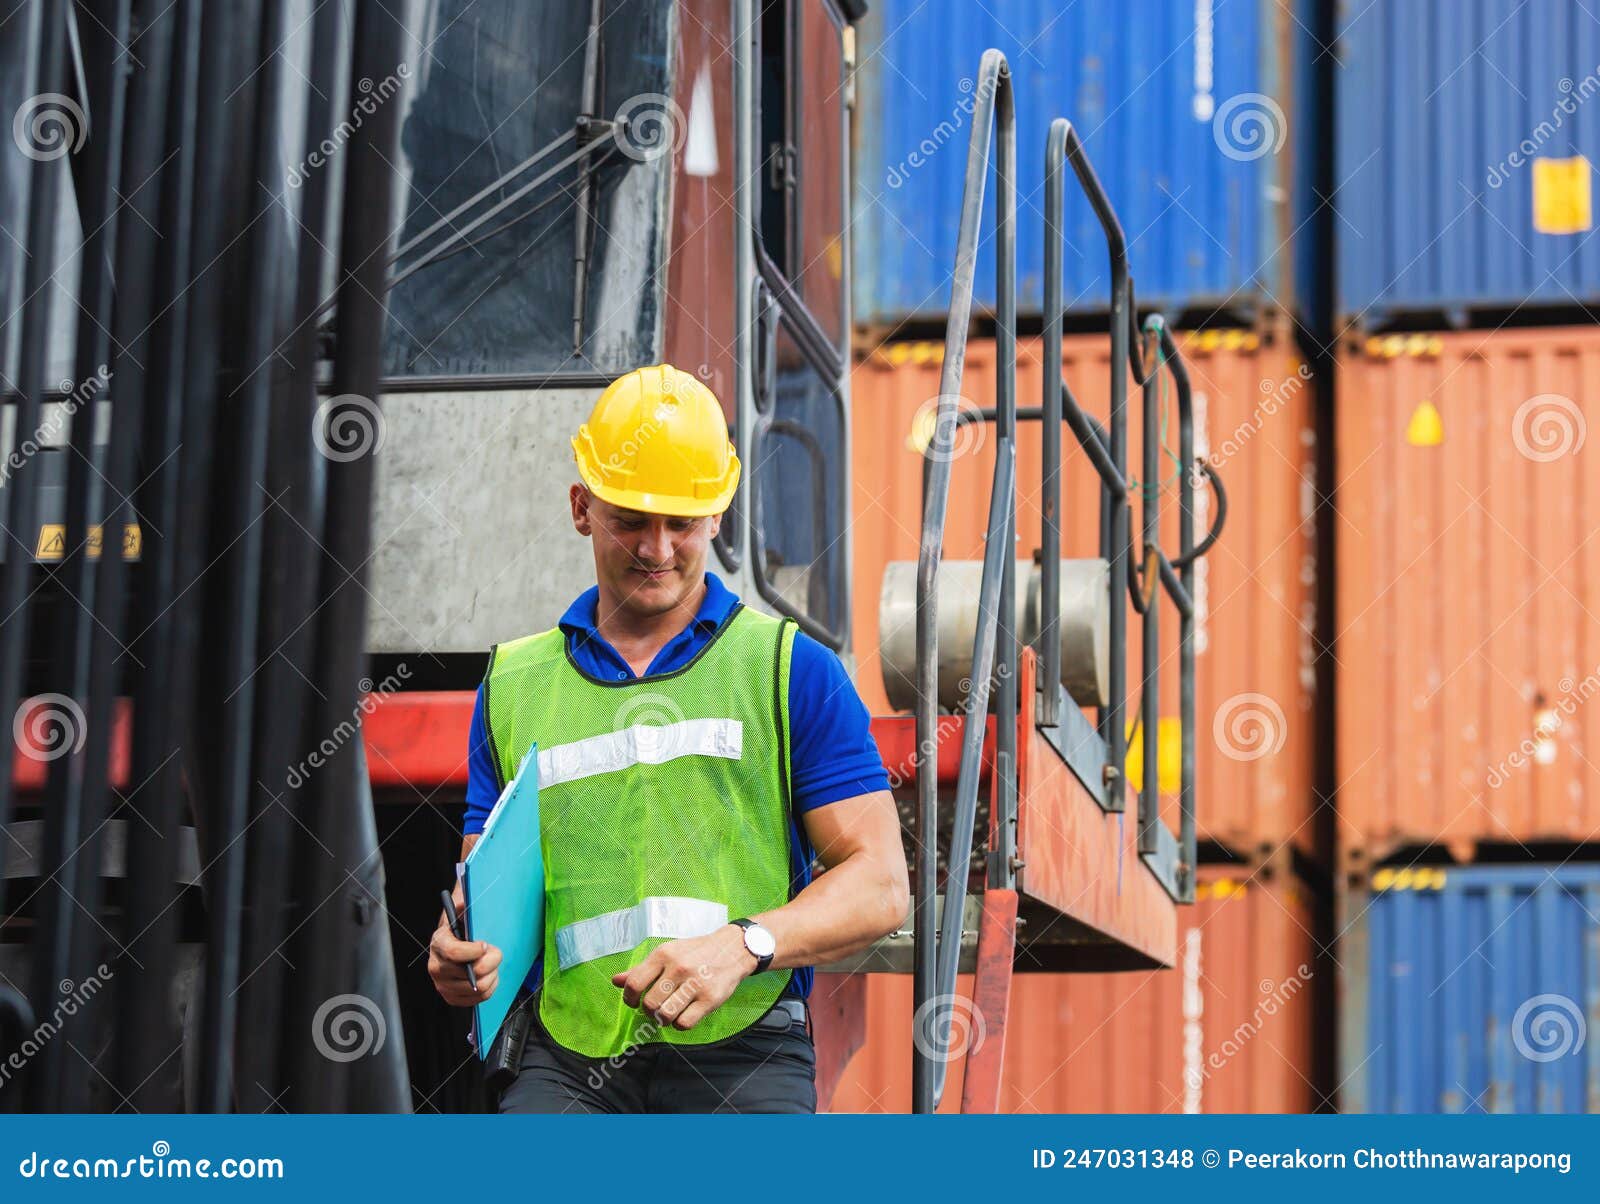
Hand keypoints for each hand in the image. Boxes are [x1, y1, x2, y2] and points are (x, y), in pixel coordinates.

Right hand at [427, 880, 502, 1006]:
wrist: (460, 939)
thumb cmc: (465, 924)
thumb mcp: (464, 908)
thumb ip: (464, 903)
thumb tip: (463, 902)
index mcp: (439, 942)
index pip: (454, 953)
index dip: (474, 951)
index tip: (485, 944)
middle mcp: (436, 966)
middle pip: (471, 974)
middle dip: (490, 963)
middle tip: (495, 952)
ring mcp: (443, 984)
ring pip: (478, 988)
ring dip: (492, 976)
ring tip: (493, 964)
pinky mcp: (452, 997)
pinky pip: (478, 1000)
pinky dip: (490, 988)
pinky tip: (490, 976)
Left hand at [610, 925, 755, 1031]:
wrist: (732, 949)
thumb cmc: (695, 952)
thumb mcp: (667, 952)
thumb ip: (641, 969)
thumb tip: (616, 981)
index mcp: (664, 954)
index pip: (635, 983)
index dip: (629, 998)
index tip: (634, 1002)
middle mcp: (678, 968)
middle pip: (649, 1003)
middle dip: (649, 1011)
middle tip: (655, 1009)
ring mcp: (695, 984)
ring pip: (665, 1015)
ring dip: (663, 1020)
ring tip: (668, 1014)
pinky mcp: (710, 999)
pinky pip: (685, 1023)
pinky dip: (679, 1024)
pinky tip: (683, 1016)